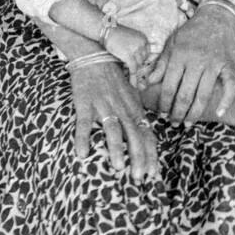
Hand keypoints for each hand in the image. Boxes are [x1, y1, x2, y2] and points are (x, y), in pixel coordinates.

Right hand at [70, 58, 158, 180]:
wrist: (95, 58)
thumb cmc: (114, 82)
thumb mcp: (131, 98)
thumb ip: (137, 118)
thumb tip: (146, 138)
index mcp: (135, 110)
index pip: (147, 135)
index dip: (150, 154)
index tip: (152, 173)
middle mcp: (122, 110)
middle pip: (134, 136)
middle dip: (138, 157)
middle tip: (138, 177)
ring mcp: (104, 106)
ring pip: (113, 130)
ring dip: (117, 149)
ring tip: (118, 167)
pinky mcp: (85, 104)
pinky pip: (84, 124)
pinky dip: (83, 139)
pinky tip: (82, 154)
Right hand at [105, 25, 153, 88]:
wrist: (106, 30)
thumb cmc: (115, 34)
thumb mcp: (130, 38)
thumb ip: (135, 47)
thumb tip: (136, 61)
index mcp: (143, 39)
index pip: (146, 53)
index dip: (141, 59)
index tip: (138, 65)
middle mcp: (142, 44)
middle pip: (142, 59)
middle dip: (136, 64)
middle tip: (133, 72)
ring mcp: (136, 50)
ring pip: (138, 65)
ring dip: (134, 71)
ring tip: (134, 80)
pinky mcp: (129, 56)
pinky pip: (133, 68)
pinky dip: (133, 77)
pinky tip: (133, 84)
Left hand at [151, 6, 234, 124]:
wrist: (218, 17)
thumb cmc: (192, 32)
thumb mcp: (172, 43)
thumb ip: (161, 63)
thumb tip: (147, 82)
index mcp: (180, 56)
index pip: (169, 86)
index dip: (164, 103)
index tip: (162, 113)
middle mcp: (197, 61)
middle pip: (185, 94)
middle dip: (178, 112)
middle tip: (174, 122)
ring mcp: (215, 64)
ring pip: (204, 95)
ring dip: (195, 113)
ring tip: (188, 123)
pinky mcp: (230, 65)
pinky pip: (230, 87)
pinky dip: (226, 102)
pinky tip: (219, 113)